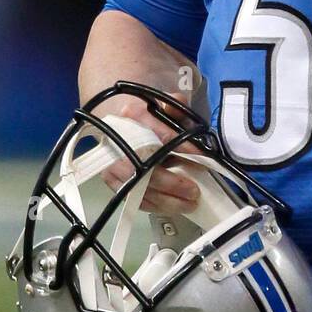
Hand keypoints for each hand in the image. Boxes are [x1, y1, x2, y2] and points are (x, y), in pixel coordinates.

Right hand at [95, 93, 201, 215]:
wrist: (119, 120)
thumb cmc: (149, 116)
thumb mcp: (166, 105)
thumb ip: (178, 107)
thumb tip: (185, 112)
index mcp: (134, 114)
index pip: (161, 133)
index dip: (183, 147)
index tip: (201, 158)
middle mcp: (119, 139)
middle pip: (144, 166)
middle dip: (172, 182)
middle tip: (194, 191)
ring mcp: (112, 161)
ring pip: (138, 187)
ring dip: (166, 200)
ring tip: (189, 203)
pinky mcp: (110, 179)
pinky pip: (133, 198)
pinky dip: (154, 205)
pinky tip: (173, 206)